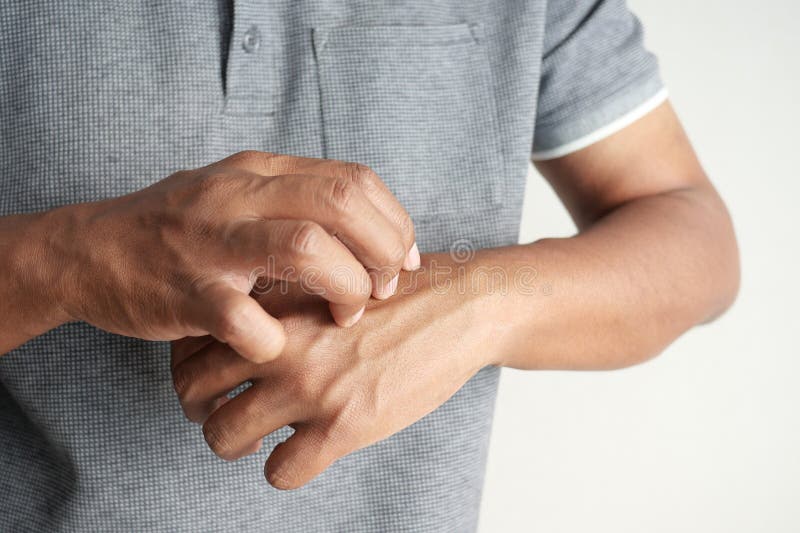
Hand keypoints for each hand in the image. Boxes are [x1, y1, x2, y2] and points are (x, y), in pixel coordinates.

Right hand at [47, 151, 417, 361]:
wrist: (89, 252)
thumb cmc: (180, 230)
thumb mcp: (240, 195)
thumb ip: (300, 204)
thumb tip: (375, 232)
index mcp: (259, 172)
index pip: (354, 180)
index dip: (394, 222)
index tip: (403, 261)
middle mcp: (239, 196)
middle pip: (343, 203)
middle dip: (383, 251)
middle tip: (383, 289)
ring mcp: (211, 242)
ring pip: (307, 247)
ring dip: (346, 287)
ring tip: (347, 314)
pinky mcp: (186, 294)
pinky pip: (248, 319)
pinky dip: (276, 339)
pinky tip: (279, 346)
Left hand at [170, 253, 500, 488]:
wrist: (462, 305)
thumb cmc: (399, 289)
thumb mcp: (330, 276)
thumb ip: (284, 299)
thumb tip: (244, 323)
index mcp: (276, 302)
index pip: (192, 338)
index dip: (189, 362)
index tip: (209, 372)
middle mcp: (282, 343)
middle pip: (190, 389)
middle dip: (199, 408)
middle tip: (220, 410)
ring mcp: (310, 386)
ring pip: (223, 436)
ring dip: (232, 443)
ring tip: (256, 438)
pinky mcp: (344, 426)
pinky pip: (281, 472)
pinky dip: (283, 470)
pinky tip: (303, 452)